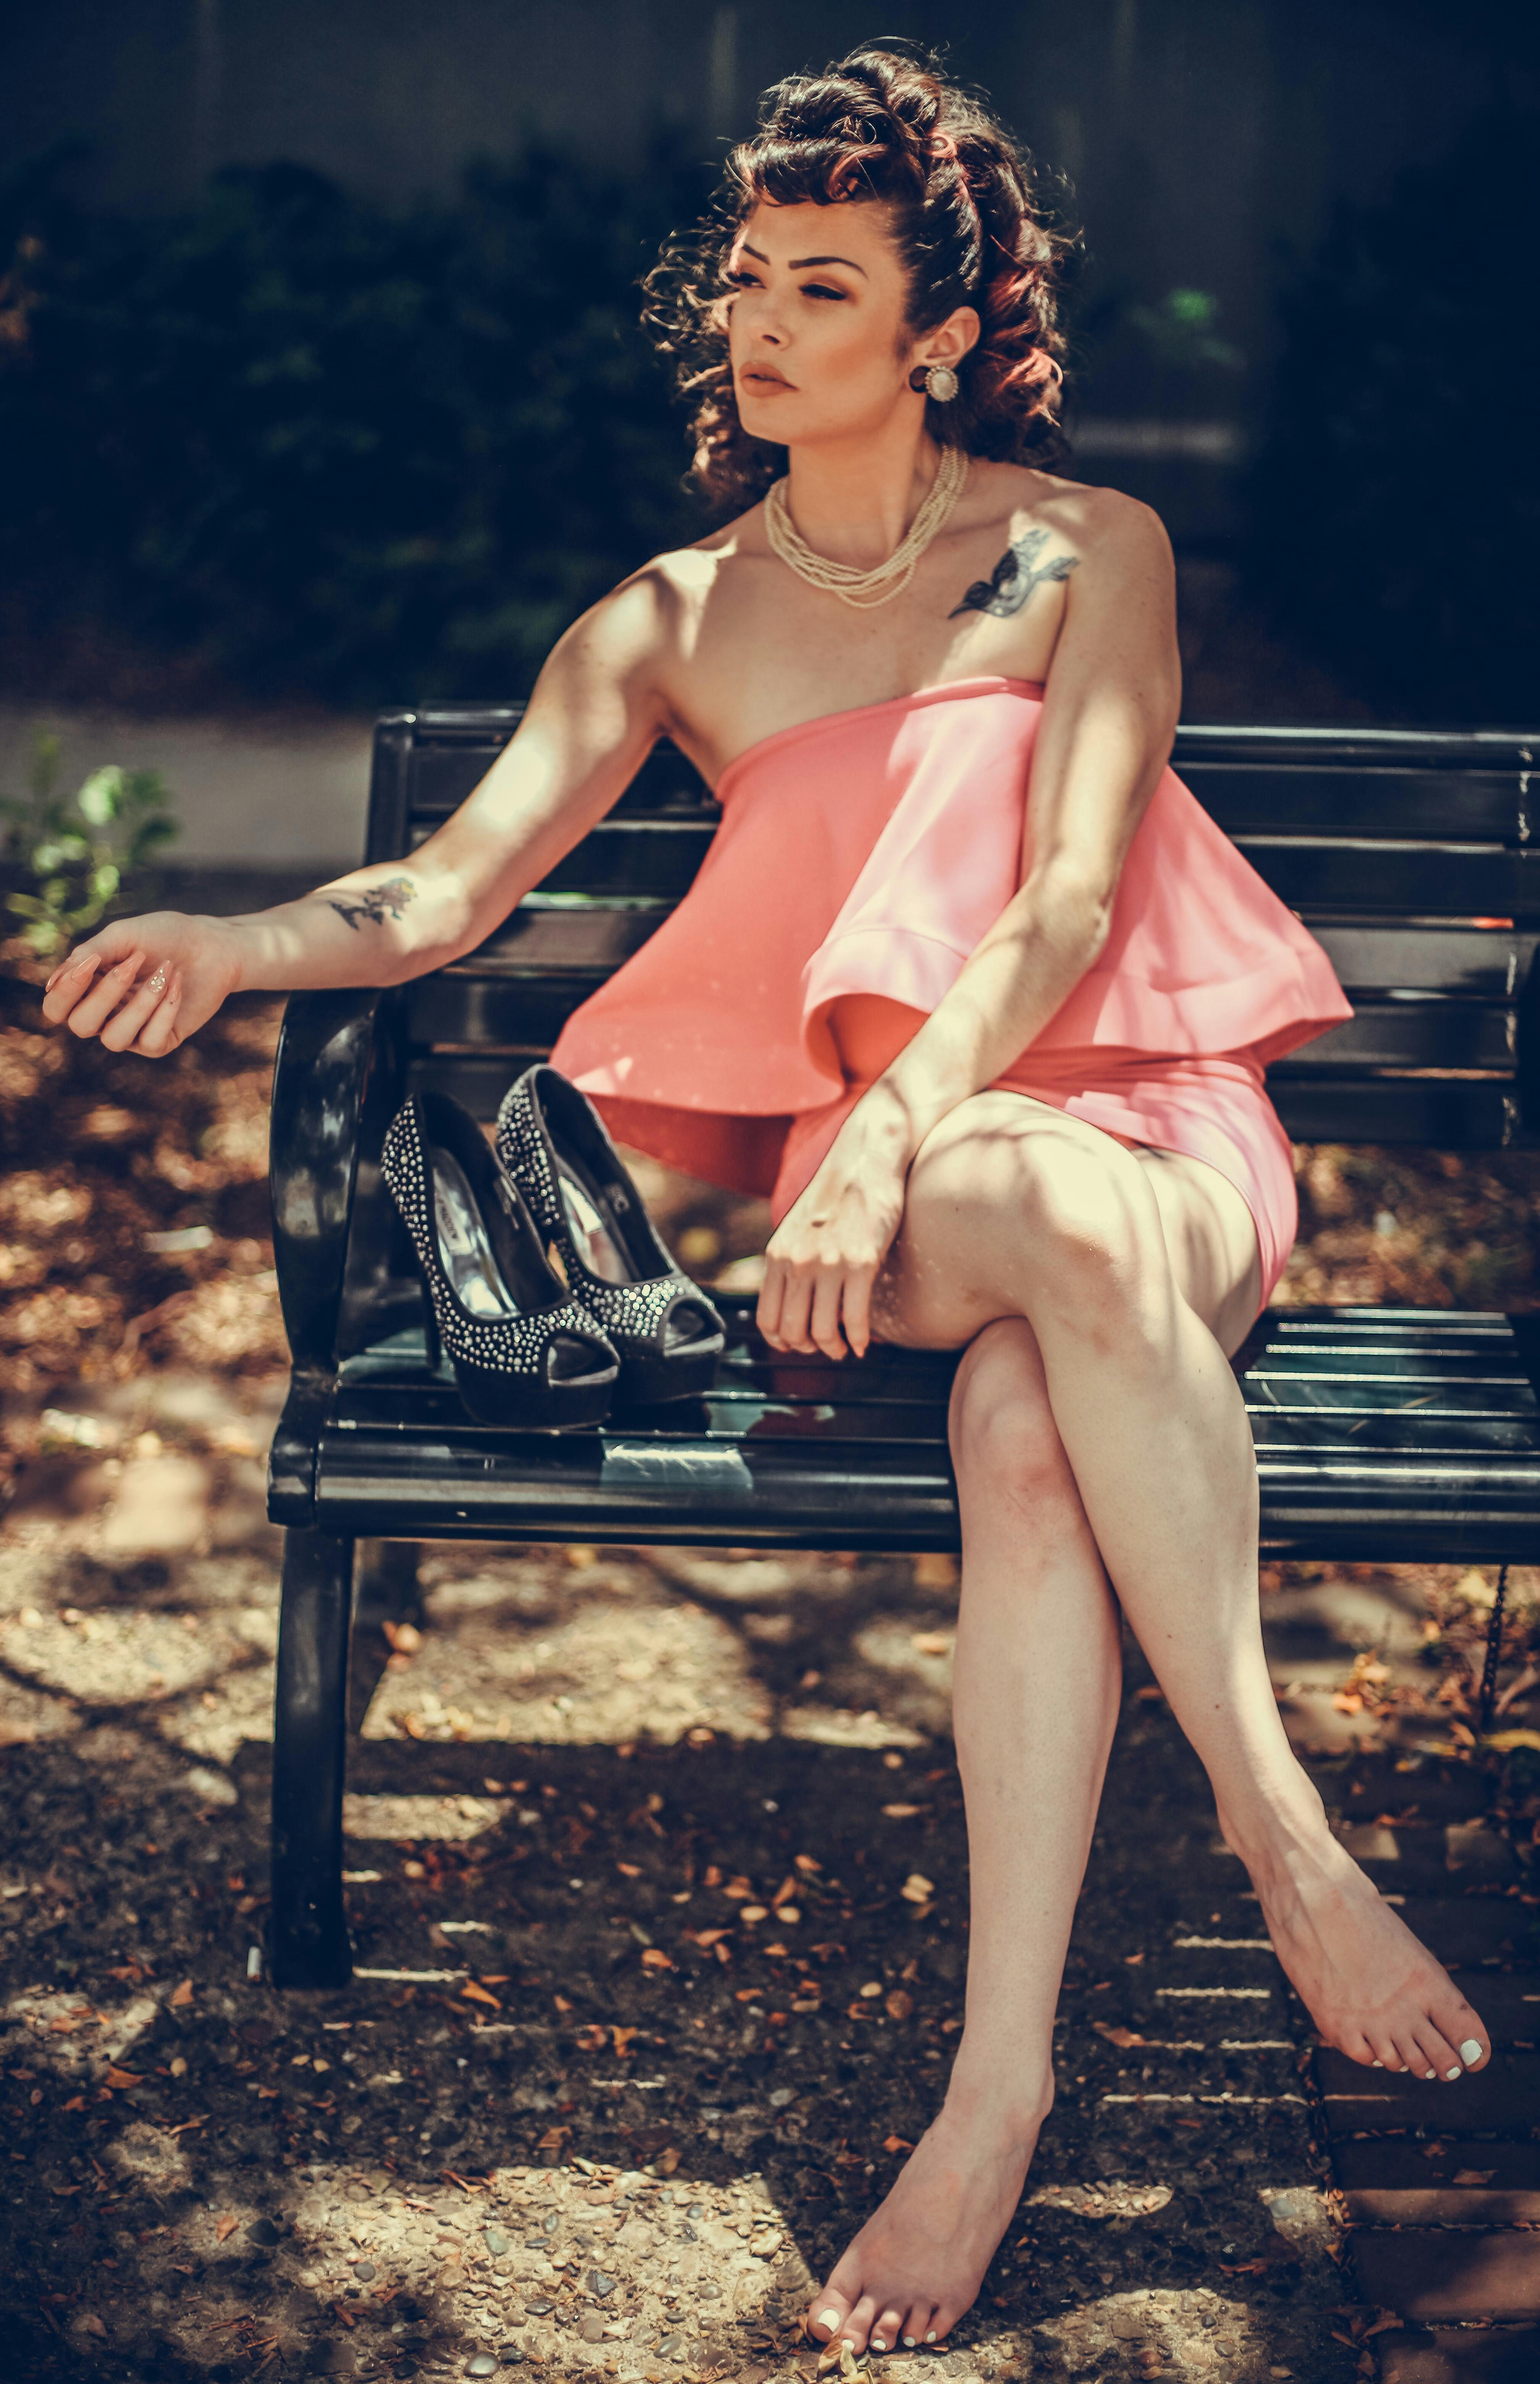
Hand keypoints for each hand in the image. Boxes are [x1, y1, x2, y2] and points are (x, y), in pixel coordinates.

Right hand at [40, 913, 240, 1056]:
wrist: (212, 945)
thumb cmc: (163, 937)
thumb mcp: (122, 936)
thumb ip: (88, 955)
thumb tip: (52, 982)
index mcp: (87, 989)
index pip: (56, 1008)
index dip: (66, 991)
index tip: (91, 964)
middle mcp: (104, 1016)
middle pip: (81, 1025)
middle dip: (106, 993)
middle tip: (134, 962)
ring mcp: (132, 1032)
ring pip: (115, 1039)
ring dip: (141, 1002)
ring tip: (165, 971)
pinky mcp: (160, 1042)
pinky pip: (151, 1041)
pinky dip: (166, 1010)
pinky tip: (178, 984)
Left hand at [756, 1110, 908, 1360]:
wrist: (865, 1162)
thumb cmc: (836, 1197)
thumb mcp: (797, 1229)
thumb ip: (789, 1263)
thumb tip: (791, 1301)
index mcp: (777, 1256)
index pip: (766, 1318)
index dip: (781, 1342)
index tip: (797, 1345)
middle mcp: (798, 1262)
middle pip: (793, 1331)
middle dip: (809, 1350)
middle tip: (825, 1348)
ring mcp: (829, 1264)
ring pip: (823, 1331)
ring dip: (835, 1350)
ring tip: (845, 1348)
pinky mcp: (861, 1263)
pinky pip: (855, 1318)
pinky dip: (860, 1340)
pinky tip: (865, 1343)